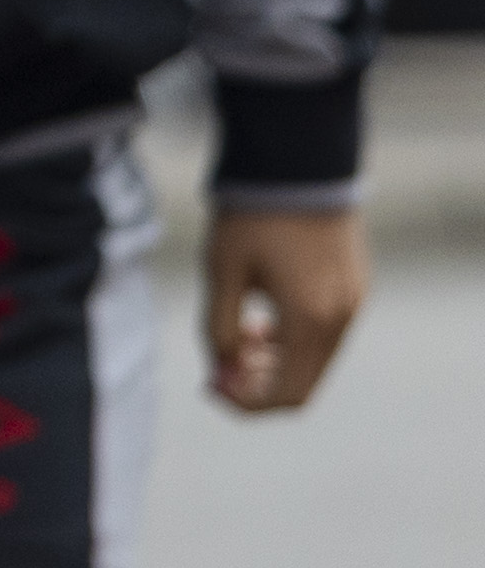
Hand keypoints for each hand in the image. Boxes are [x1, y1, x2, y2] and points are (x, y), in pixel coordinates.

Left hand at [204, 207, 363, 411]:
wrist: (298, 164)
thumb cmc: (252, 215)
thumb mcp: (221, 271)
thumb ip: (218, 327)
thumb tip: (222, 368)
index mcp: (308, 321)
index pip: (284, 395)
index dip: (245, 403)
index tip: (212, 387)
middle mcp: (340, 320)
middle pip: (303, 383)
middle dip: (259, 383)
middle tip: (221, 364)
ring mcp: (353, 304)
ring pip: (315, 360)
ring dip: (276, 361)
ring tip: (239, 332)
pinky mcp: (355, 289)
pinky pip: (326, 334)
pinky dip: (295, 339)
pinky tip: (264, 317)